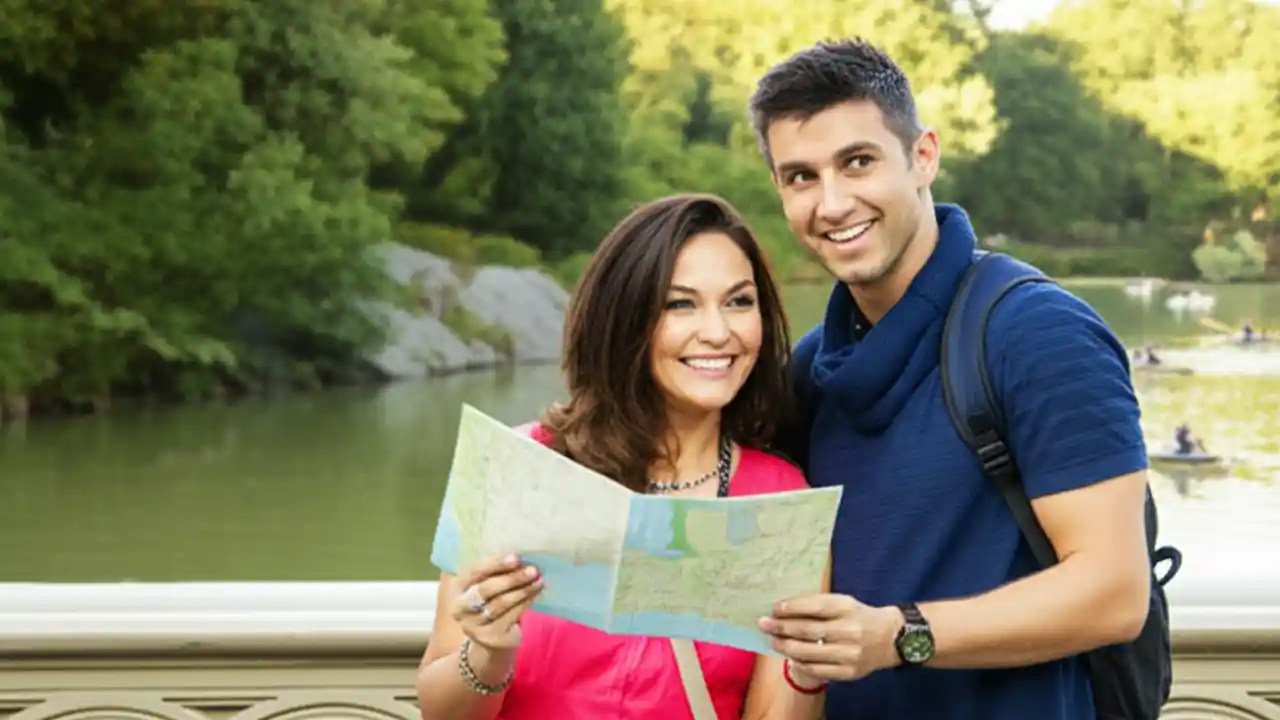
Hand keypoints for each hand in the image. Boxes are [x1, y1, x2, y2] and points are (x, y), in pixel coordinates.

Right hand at [450, 553, 543, 650]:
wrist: (490, 636)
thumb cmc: (490, 600)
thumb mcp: (487, 583)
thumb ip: (497, 571)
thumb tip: (521, 559)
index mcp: (458, 587)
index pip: (474, 572)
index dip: (495, 564)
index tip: (516, 557)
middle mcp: (461, 608)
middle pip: (485, 590)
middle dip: (511, 579)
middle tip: (533, 570)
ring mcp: (474, 625)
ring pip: (500, 604)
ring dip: (522, 590)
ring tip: (538, 580)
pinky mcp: (491, 637)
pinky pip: (510, 617)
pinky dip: (525, 603)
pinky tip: (535, 594)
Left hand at [758, 594, 902, 681]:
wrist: (890, 639)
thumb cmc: (859, 616)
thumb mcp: (843, 603)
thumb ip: (818, 605)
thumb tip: (784, 610)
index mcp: (847, 608)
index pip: (815, 607)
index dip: (792, 607)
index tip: (774, 608)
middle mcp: (849, 631)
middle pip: (808, 630)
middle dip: (782, 627)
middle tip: (763, 624)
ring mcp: (849, 654)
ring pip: (810, 652)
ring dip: (786, 647)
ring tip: (773, 641)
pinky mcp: (849, 672)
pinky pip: (818, 670)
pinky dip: (801, 663)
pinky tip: (791, 657)